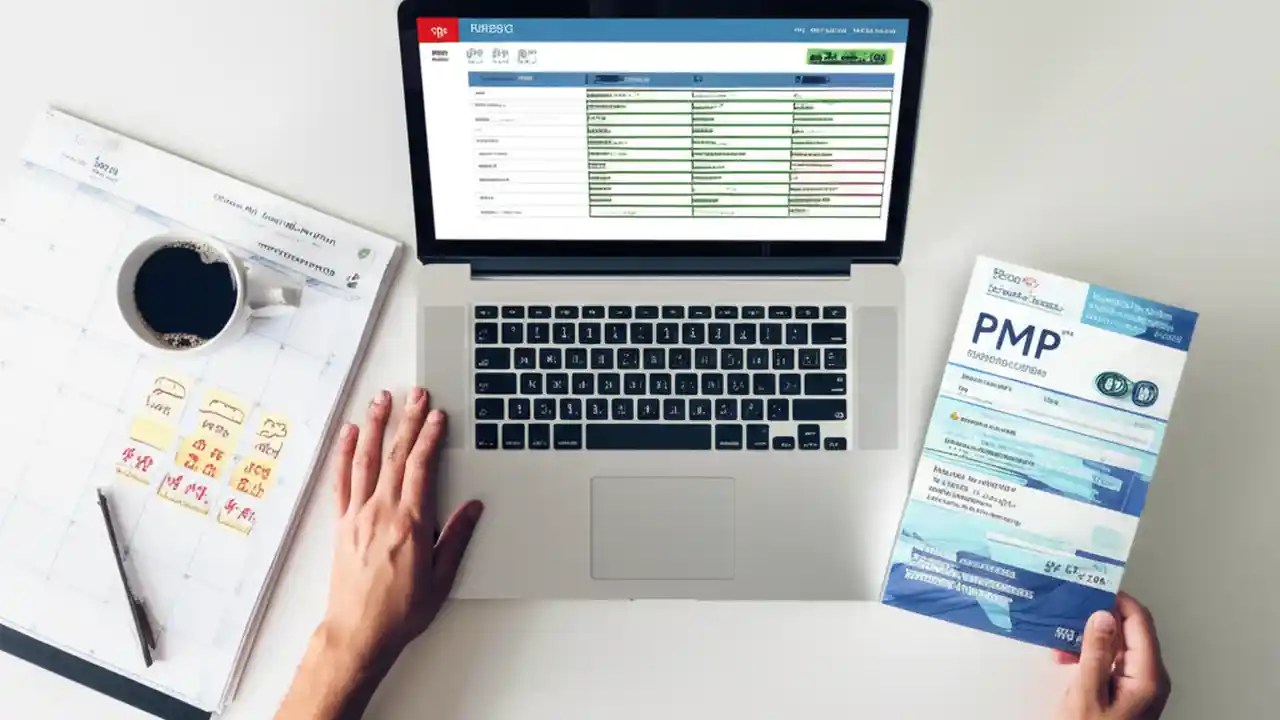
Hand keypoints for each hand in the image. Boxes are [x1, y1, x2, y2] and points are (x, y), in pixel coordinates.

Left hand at [321, 387, 482, 663]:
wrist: (358, 633)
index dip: (429, 437)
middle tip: (416, 394)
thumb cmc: (400, 611)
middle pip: (396, 455)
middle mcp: (381, 512)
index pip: (421, 468)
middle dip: (407, 421)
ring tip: (382, 400)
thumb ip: (456, 538)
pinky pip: (342, 480)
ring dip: (375, 426)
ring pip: (366, 460)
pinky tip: (349, 434)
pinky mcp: (342, 524)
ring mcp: (358, 515)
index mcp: (410, 524)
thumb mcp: (441, 578)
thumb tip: (472, 508)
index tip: (437, 415)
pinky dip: (345, 454)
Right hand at [1054, 592, 1171, 719]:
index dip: (1117, 600)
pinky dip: (1091, 654)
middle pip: (1130, 632)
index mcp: (1148, 676)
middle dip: (1098, 619)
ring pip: (1118, 646)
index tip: (1094, 588)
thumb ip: (1096, 652)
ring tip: (1062, 641)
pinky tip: (1068, 658)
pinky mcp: (1128, 692)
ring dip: (1090, 638)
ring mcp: (1141, 686)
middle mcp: (1151, 678)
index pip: (1140, 622)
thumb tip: (1103, 616)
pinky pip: (1112, 662)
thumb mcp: (1086, 692)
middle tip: (1072, 609)